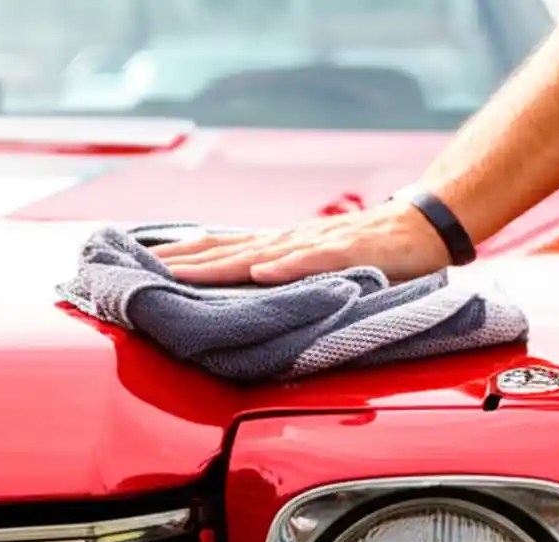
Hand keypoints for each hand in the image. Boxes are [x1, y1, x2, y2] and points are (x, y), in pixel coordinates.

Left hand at [150, 199, 451, 284]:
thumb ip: (289, 281)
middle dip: (181, 262)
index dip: (183, 257)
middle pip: (227, 250)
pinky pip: (315, 260)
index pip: (223, 250)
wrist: (423, 227)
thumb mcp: (322, 267)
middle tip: (135, 271)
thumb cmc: (375, 252)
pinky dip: (286, 267)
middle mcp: (291, 242)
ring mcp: (318, 245)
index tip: (140, 266)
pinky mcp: (350, 252)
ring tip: (178, 272)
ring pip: (260, 254)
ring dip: (217, 264)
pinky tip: (261, 272)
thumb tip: (250, 296)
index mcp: (283, 247)